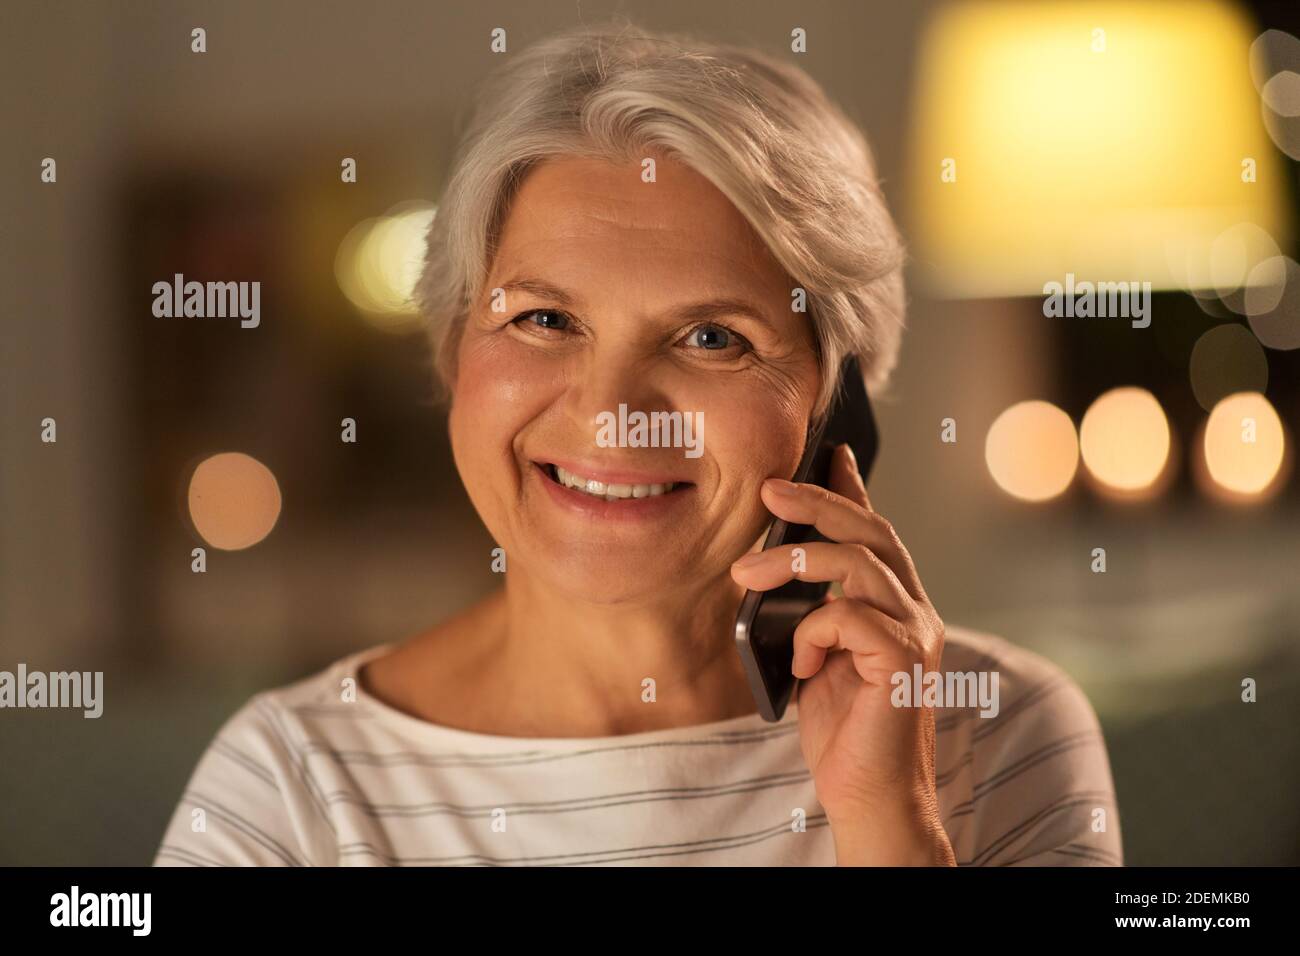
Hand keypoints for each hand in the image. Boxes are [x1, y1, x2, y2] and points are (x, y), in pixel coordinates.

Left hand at [730, 443, 955, 865]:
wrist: (869, 796)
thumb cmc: (842, 731)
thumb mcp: (816, 654)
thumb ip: (812, 611)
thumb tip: (775, 570)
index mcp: (894, 606)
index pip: (875, 532)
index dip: (851, 489)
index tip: (826, 453)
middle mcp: (914, 611)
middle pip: (871, 531)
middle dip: (818, 501)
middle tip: (768, 489)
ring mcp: (916, 634)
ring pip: (858, 562)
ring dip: (794, 560)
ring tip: (745, 573)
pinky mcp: (906, 660)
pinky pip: (849, 617)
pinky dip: (813, 633)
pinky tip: (802, 663)